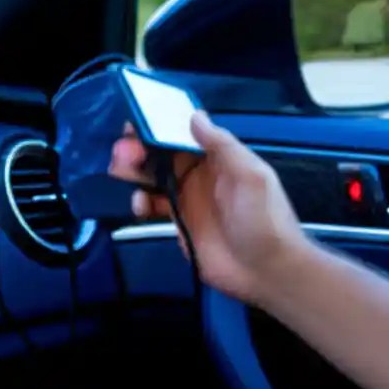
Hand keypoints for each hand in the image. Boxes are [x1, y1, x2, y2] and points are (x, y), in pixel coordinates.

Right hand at [110, 112, 308, 304]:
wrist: (268, 271)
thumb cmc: (265, 220)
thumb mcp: (251, 176)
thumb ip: (223, 145)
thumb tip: (195, 116)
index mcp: (219, 160)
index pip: (184, 136)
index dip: (160, 128)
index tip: (137, 125)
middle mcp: (201, 176)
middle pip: (163, 156)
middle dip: (140, 149)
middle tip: (122, 151)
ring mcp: (189, 201)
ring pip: (154, 179)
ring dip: (135, 172)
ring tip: (120, 170)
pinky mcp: (180, 226)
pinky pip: (154, 208)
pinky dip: (141, 202)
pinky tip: (139, 204)